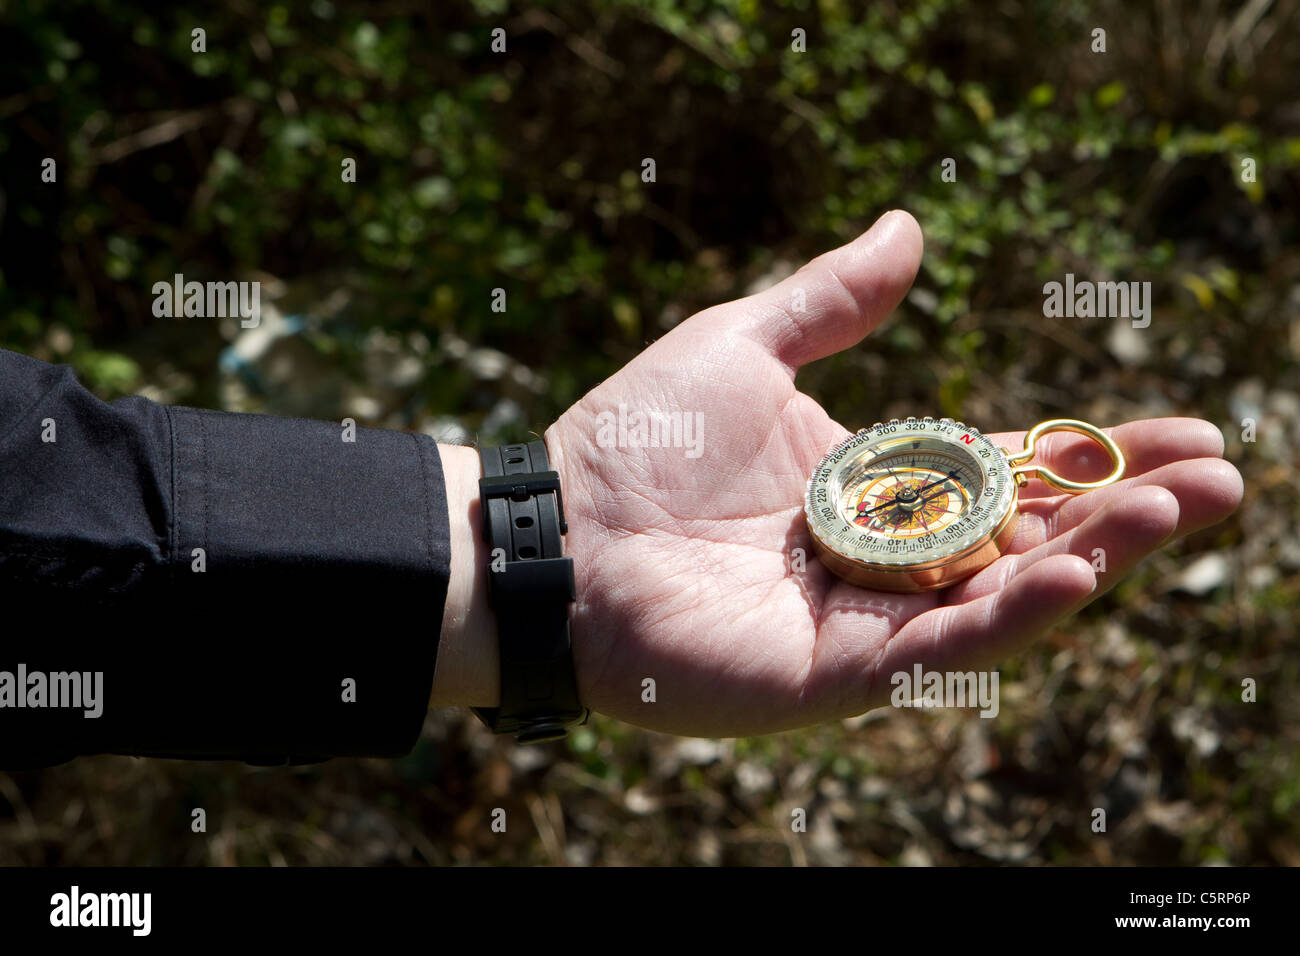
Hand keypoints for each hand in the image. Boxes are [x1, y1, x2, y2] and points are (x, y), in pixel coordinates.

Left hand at [440, 211, 1242, 736]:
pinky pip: (934, 649)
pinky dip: (1009, 619)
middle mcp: (883, 558)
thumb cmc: (636, 438)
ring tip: (1181, 514)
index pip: (1010, 474)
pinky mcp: (829, 676)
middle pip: (1028, 540)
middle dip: (1126, 512)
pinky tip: (1075, 579)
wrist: (553, 528)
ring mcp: (863, 621)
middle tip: (1223, 481)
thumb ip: (831, 299)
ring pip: (1002, 598)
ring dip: (1097, 560)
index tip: (1182, 429)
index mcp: (873, 487)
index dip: (1094, 455)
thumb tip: (912, 230)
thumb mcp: (748, 343)